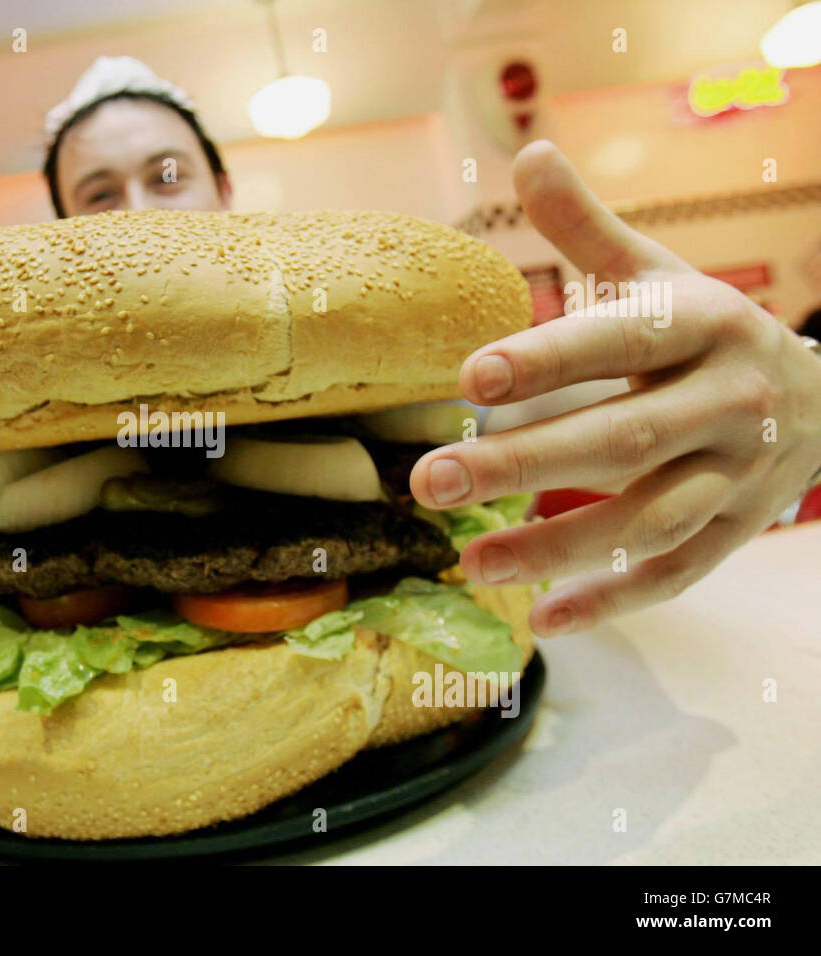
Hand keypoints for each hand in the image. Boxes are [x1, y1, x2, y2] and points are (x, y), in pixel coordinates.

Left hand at [411, 140, 820, 636]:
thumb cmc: (703, 331)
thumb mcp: (658, 274)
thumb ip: (587, 229)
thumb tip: (529, 152)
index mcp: (701, 325)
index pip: (619, 342)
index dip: (549, 360)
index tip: (469, 378)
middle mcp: (725, 401)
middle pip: (620, 440)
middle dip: (522, 464)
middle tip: (429, 482)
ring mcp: (738, 475)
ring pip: (648, 520)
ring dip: (559, 547)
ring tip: (470, 562)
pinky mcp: (738, 531)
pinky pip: (679, 574)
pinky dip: (616, 599)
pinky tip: (546, 619)